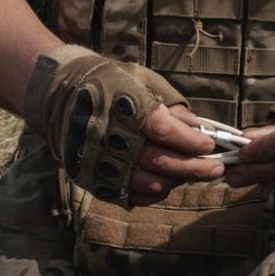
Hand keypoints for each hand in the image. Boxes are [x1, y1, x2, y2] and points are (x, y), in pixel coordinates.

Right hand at [26, 46, 216, 203]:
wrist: (59, 94)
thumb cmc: (109, 83)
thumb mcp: (140, 81)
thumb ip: (169, 104)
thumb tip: (198, 126)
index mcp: (123, 107)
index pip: (164, 130)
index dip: (191, 141)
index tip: (209, 145)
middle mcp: (110, 136)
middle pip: (159, 161)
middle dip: (193, 168)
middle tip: (216, 169)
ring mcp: (98, 159)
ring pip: (146, 183)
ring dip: (174, 182)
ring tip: (191, 176)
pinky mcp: (91, 177)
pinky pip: (127, 194)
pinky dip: (151, 194)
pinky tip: (165, 185)